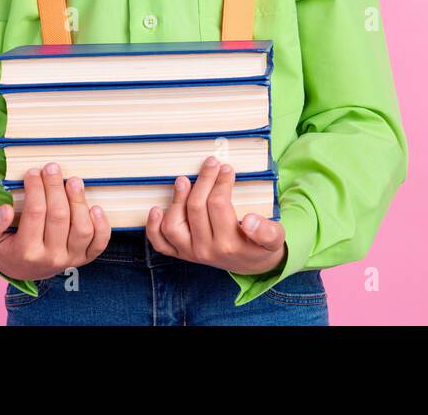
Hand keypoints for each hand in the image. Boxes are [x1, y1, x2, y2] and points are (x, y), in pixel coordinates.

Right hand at [0, 162, 110, 281]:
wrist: (23, 269)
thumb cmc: (7, 246)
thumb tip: (4, 209)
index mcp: (26, 252)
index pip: (35, 214)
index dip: (35, 189)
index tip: (33, 172)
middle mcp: (51, 258)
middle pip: (59, 217)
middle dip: (55, 188)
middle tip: (52, 168)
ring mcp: (70, 259)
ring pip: (82, 229)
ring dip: (79, 201)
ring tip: (74, 180)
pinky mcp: (84, 258)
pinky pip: (99, 244)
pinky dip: (102, 226)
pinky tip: (95, 207)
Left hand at [146, 156, 286, 276]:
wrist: (252, 265)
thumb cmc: (261, 246)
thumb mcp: (274, 238)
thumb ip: (267, 231)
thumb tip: (250, 220)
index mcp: (229, 244)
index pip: (219, 205)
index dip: (221, 182)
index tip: (226, 168)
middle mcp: (206, 250)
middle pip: (196, 208)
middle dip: (203, 180)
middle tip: (210, 163)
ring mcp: (191, 253)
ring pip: (174, 225)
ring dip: (176, 199)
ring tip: (183, 180)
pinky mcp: (181, 254)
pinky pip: (160, 244)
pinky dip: (153, 228)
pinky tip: (156, 209)